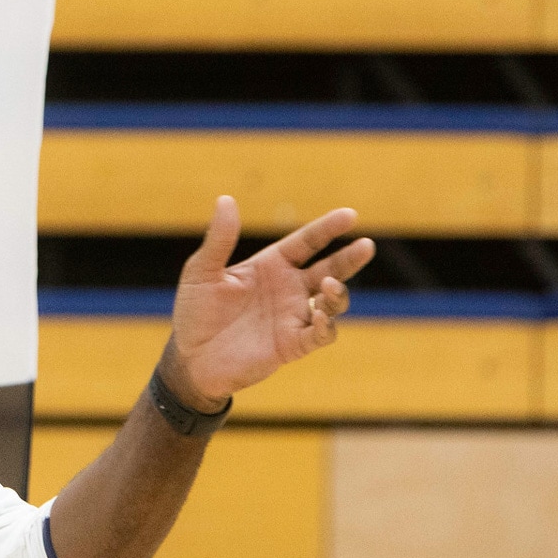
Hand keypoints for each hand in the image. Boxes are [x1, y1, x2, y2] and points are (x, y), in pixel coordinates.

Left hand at [166, 196, 375, 408]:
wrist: (190, 359)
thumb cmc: (195, 313)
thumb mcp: (202, 272)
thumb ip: (219, 239)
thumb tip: (225, 199)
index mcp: (270, 266)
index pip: (307, 242)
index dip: (327, 229)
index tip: (350, 215)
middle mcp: (288, 289)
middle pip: (330, 268)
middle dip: (350, 258)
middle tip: (366, 246)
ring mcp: (294, 316)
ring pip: (332, 302)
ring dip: (338, 293)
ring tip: (331, 284)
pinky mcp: (293, 344)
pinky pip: (321, 335)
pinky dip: (326, 326)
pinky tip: (319, 316)